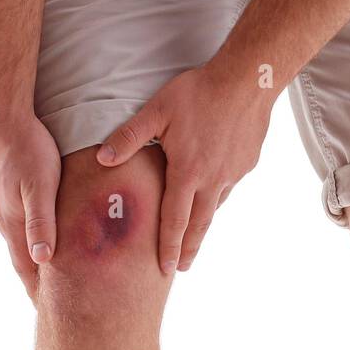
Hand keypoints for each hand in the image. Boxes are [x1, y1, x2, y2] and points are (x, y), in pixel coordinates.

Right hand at [0, 114, 62, 299]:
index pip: (26, 269)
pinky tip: (32, 229)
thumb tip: (42, 260)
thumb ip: (41, 222)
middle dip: (35, 280)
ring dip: (29, 255)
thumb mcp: (39, 185)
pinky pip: (12, 217)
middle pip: (20, 257)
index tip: (49, 316)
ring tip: (46, 272)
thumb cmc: (25, 146)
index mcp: (12, 222)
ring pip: (16, 236)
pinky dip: (24, 231)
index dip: (38, 293)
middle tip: (51, 305)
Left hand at [97, 64, 272, 272]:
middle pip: (199, 225)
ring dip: (203, 226)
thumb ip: (129, 137)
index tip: (165, 269)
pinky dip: (217, 197)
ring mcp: (232, 173)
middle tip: (181, 268)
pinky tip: (211, 193)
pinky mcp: (246, 164)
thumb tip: (101, 158)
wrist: (248, 80)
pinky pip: (228, 187)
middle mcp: (212, 180)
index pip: (175, 220)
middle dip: (188, 250)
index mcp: (187, 172)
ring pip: (215, 207)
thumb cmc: (198, 92)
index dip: (168, 247)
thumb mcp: (156, 111)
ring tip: (195, 239)